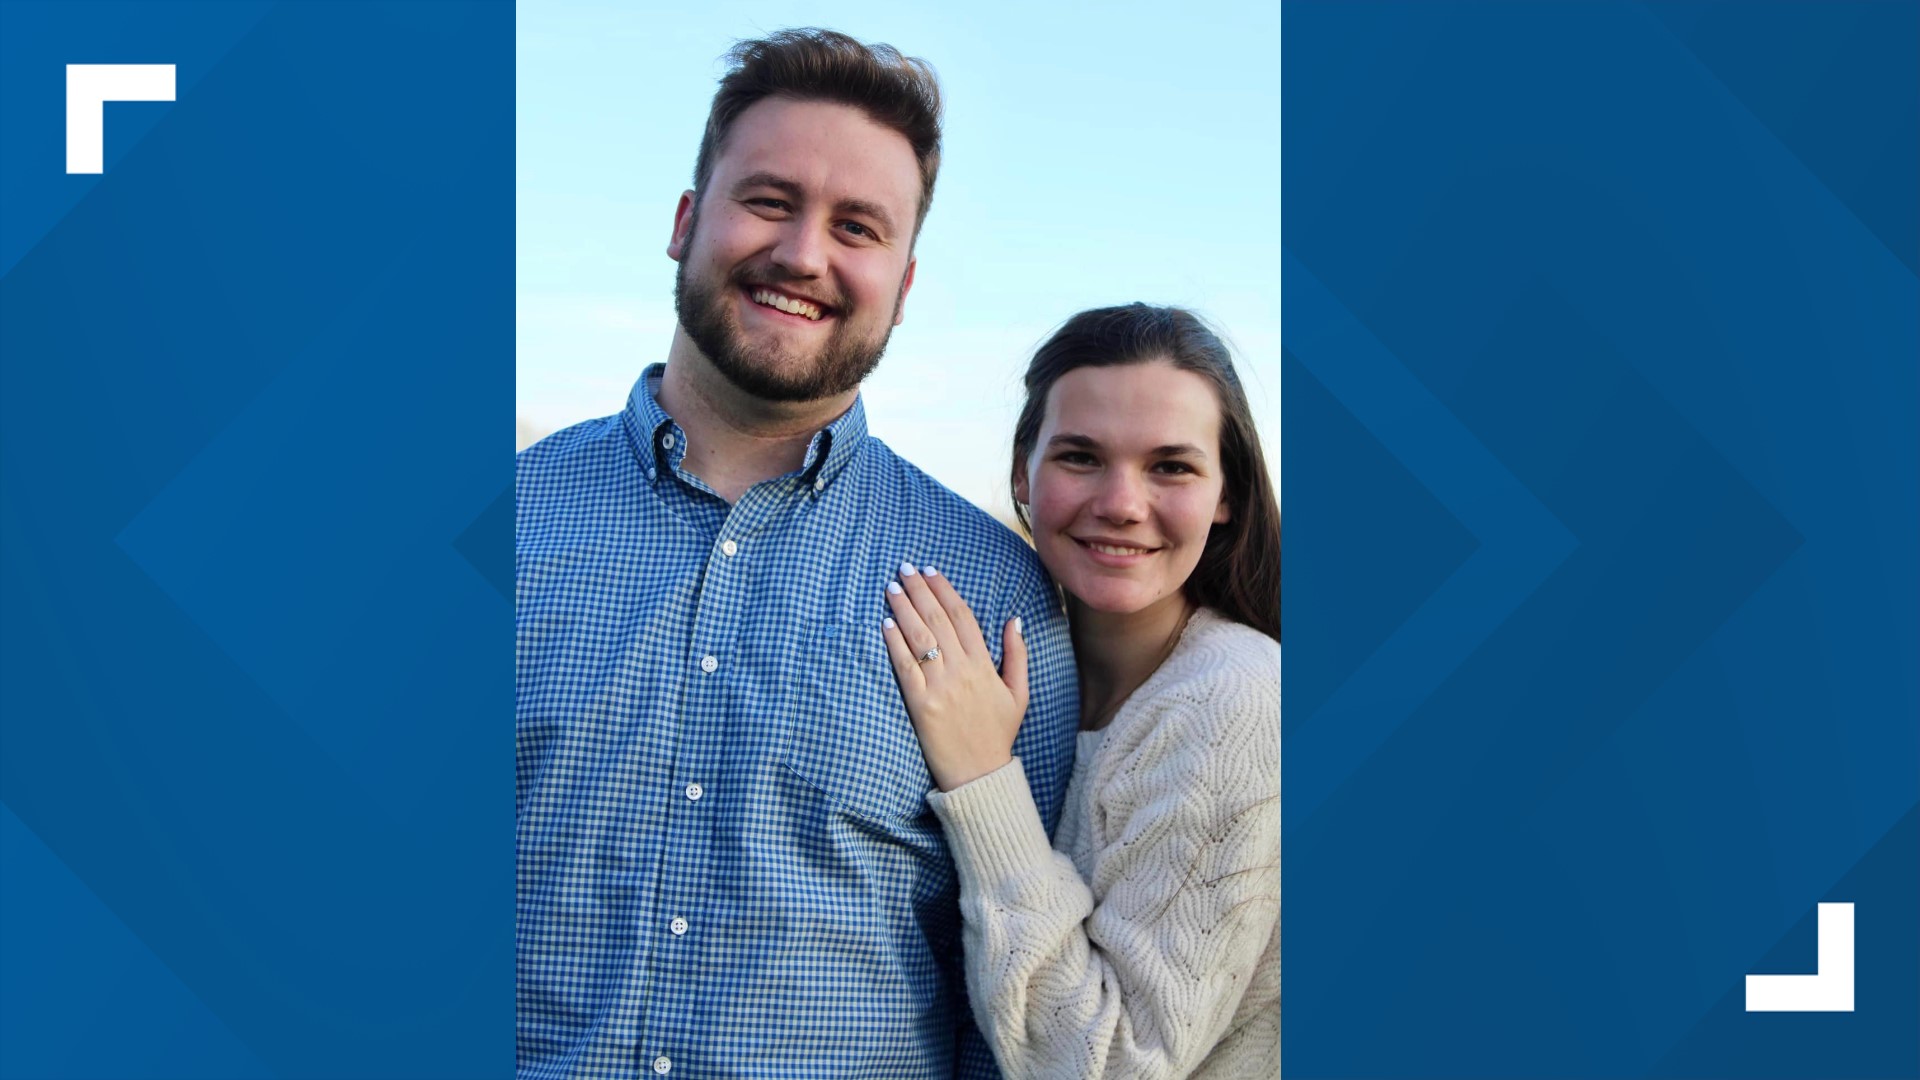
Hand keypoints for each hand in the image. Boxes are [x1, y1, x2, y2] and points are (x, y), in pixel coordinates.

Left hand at [881, 562, 1028, 791]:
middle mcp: (962, 672)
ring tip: (892, 587)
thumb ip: (1016, 654)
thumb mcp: (1018, 693)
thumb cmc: (998, 733)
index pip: (963, 617)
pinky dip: (894, 642)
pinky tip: (885, 623)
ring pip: (920, 638)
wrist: (980, 774)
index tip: (932, 572)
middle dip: (920, 591)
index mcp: (985, 666)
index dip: (946, 591)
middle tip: (905, 568)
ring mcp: (940, 687)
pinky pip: (905, 666)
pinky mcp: (920, 704)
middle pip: (938, 620)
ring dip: (904, 609)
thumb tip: (1014, 619)